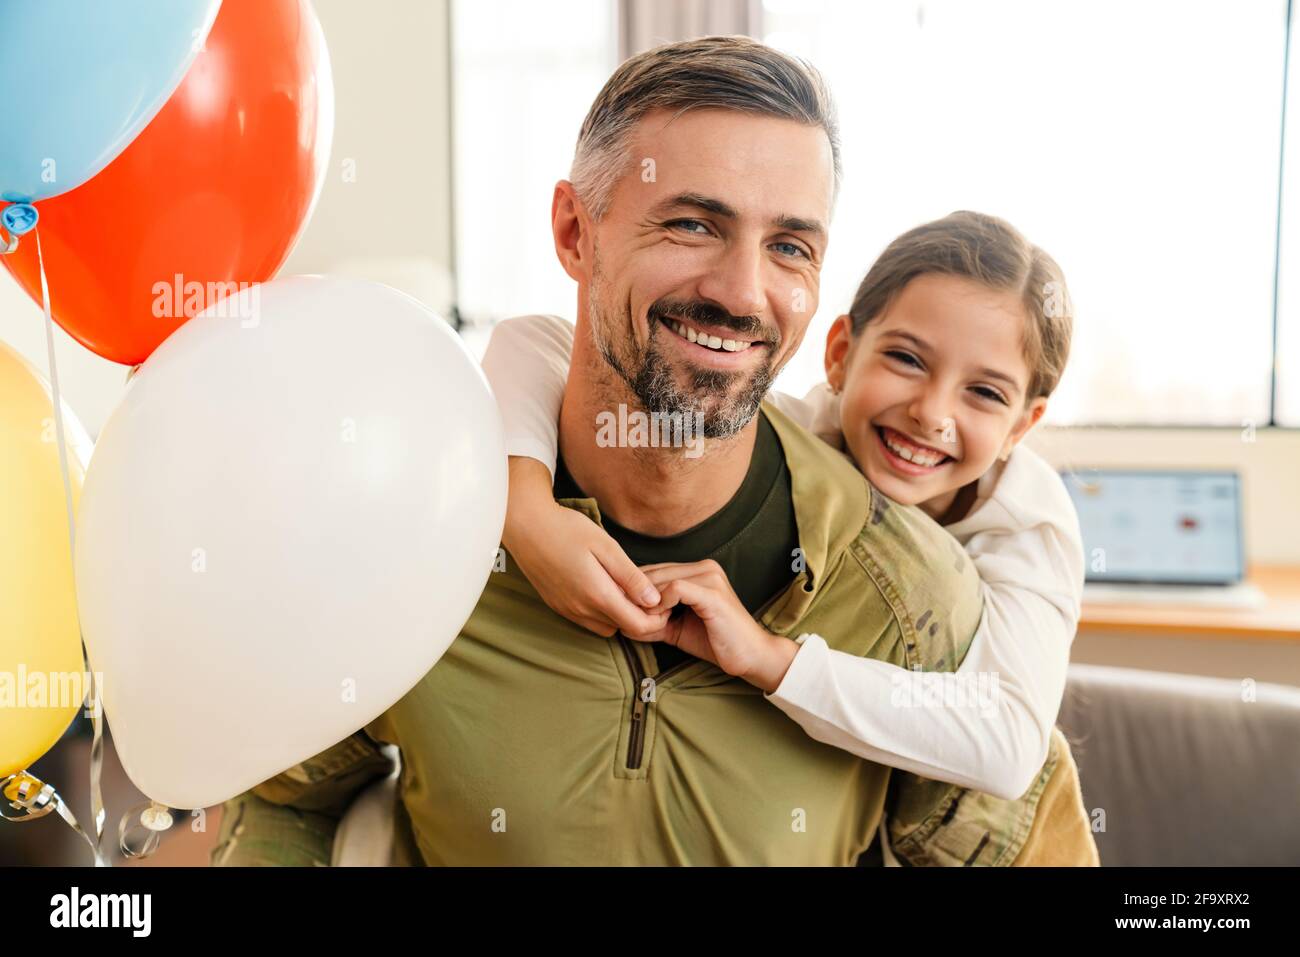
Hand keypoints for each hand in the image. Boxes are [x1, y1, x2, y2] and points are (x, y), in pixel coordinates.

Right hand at [502, 457, 669, 637]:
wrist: (525, 526)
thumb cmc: (567, 530)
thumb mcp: (606, 547)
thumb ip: (630, 577)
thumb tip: (654, 600)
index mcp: (597, 595)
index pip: (637, 625)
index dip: (657, 619)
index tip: (666, 601)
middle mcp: (581, 609)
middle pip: (623, 629)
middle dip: (641, 618)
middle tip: (650, 594)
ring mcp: (567, 610)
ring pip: (605, 627)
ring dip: (620, 616)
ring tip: (627, 590)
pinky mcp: (558, 606)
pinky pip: (587, 620)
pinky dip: (602, 612)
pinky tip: (604, 588)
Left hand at [636, 560, 798, 692]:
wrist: (751, 657)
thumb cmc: (716, 642)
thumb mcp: (676, 628)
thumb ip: (652, 621)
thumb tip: (621, 622)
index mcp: (697, 570)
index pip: (653, 570)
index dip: (633, 589)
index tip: (622, 610)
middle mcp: (704, 567)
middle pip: (653, 572)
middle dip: (634, 595)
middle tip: (623, 616)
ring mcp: (710, 577)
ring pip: (660, 579)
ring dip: (645, 602)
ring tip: (640, 622)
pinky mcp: (712, 592)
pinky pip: (674, 589)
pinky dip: (660, 605)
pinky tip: (658, 621)